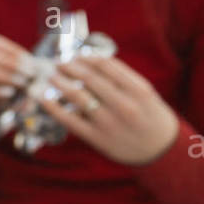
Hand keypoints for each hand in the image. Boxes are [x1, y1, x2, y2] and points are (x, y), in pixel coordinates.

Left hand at [40, 57, 179, 164]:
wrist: (160, 150)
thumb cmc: (149, 115)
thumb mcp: (144, 92)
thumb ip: (122, 77)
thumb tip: (91, 59)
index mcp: (137, 90)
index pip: (106, 65)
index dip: (85, 57)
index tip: (74, 53)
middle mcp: (123, 104)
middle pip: (89, 78)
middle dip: (69, 67)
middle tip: (57, 61)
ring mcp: (108, 122)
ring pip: (77, 97)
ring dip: (59, 82)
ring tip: (52, 76)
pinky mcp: (96, 137)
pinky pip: (69, 119)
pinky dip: (53, 107)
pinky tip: (43, 98)